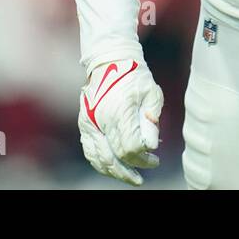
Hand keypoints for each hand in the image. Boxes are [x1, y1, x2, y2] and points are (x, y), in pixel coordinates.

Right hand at [77, 58, 163, 185]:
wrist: (110, 61)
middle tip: (147, 171)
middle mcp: (102, 118)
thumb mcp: (151, 92)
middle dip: (133, 167)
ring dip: (116, 171)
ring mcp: (90, 122)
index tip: (155, 157)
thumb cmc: (134, 76)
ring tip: (131, 177)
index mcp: (120, 110)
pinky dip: (101, 163)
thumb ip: (152, 118)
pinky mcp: (84, 123)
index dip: (144, 157)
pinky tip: (113, 168)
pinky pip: (90, 150)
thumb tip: (152, 144)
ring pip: (100, 157)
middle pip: (116, 156)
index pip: (130, 146)